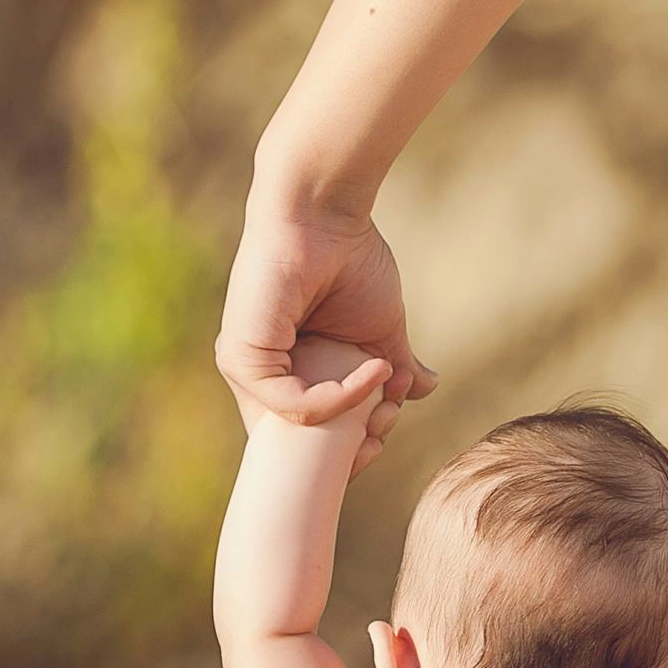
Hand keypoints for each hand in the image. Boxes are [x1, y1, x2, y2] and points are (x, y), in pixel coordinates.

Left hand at [220, 195, 438, 465]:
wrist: (325, 213)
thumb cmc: (349, 260)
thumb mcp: (382, 329)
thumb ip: (397, 367)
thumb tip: (424, 390)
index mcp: (289, 374)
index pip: (310, 438)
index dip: (348, 451)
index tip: (384, 434)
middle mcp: (262, 377)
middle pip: (300, 448)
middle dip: (349, 454)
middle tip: (384, 430)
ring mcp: (248, 370)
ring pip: (297, 433)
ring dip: (351, 427)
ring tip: (386, 399)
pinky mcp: (244, 359)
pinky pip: (294, 404)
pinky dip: (340, 397)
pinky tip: (373, 369)